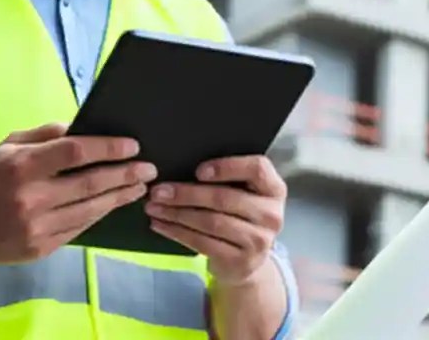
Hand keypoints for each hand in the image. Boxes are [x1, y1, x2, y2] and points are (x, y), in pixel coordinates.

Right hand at [0, 122, 155, 263]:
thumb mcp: (7, 146)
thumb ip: (45, 135)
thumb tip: (84, 127)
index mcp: (21, 166)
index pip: (75, 151)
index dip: (108, 147)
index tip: (133, 145)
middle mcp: (30, 198)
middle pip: (90, 183)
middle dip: (125, 174)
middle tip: (149, 168)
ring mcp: (35, 227)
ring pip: (90, 209)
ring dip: (120, 197)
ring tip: (140, 187)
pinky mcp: (39, 248)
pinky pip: (79, 228)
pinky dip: (99, 215)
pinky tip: (113, 203)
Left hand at [144, 155, 285, 285]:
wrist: (248, 260)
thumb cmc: (240, 216)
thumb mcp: (245, 195)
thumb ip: (229, 180)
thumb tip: (182, 166)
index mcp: (274, 189)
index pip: (257, 168)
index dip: (228, 167)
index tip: (198, 170)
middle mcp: (271, 215)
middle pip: (225, 198)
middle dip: (187, 193)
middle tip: (159, 191)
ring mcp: (259, 241)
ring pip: (211, 222)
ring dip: (177, 214)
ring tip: (154, 207)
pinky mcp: (240, 261)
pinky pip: (203, 243)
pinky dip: (177, 232)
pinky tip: (161, 225)